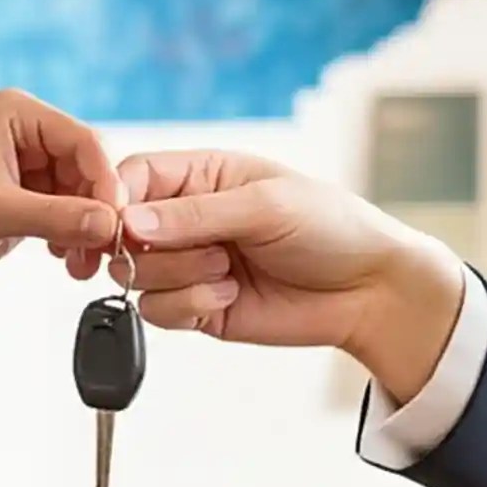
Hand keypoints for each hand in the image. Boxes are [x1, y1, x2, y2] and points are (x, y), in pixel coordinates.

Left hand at [0, 89, 123, 300]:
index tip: (117, 221)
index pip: (85, 141)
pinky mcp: (26, 206)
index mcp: (17, 116)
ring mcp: (28, 173)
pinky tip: (68, 261)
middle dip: (99, 211)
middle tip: (106, 249)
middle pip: (90, 170)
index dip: (106, 181)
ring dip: (90, 231)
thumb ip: (55, 216)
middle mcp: (26, 137)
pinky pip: (69, 218)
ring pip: (84, 198)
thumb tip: (110, 223)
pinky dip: (76, 240)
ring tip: (82, 264)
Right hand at [103, 150, 465, 403]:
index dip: (118, 199)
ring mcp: (191, 264)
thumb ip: (195, 214)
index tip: (121, 223)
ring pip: (136, 275)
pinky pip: (158, 311)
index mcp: (203, 175)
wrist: (368, 292)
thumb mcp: (266, 205)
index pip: (133, 177)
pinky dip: (189, 305)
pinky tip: (230, 295)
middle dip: (154, 247)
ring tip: (228, 271)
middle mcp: (189, 218)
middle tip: (207, 250)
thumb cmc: (332, 229)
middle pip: (123, 232)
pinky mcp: (198, 307)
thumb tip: (129, 222)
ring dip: (179, 277)